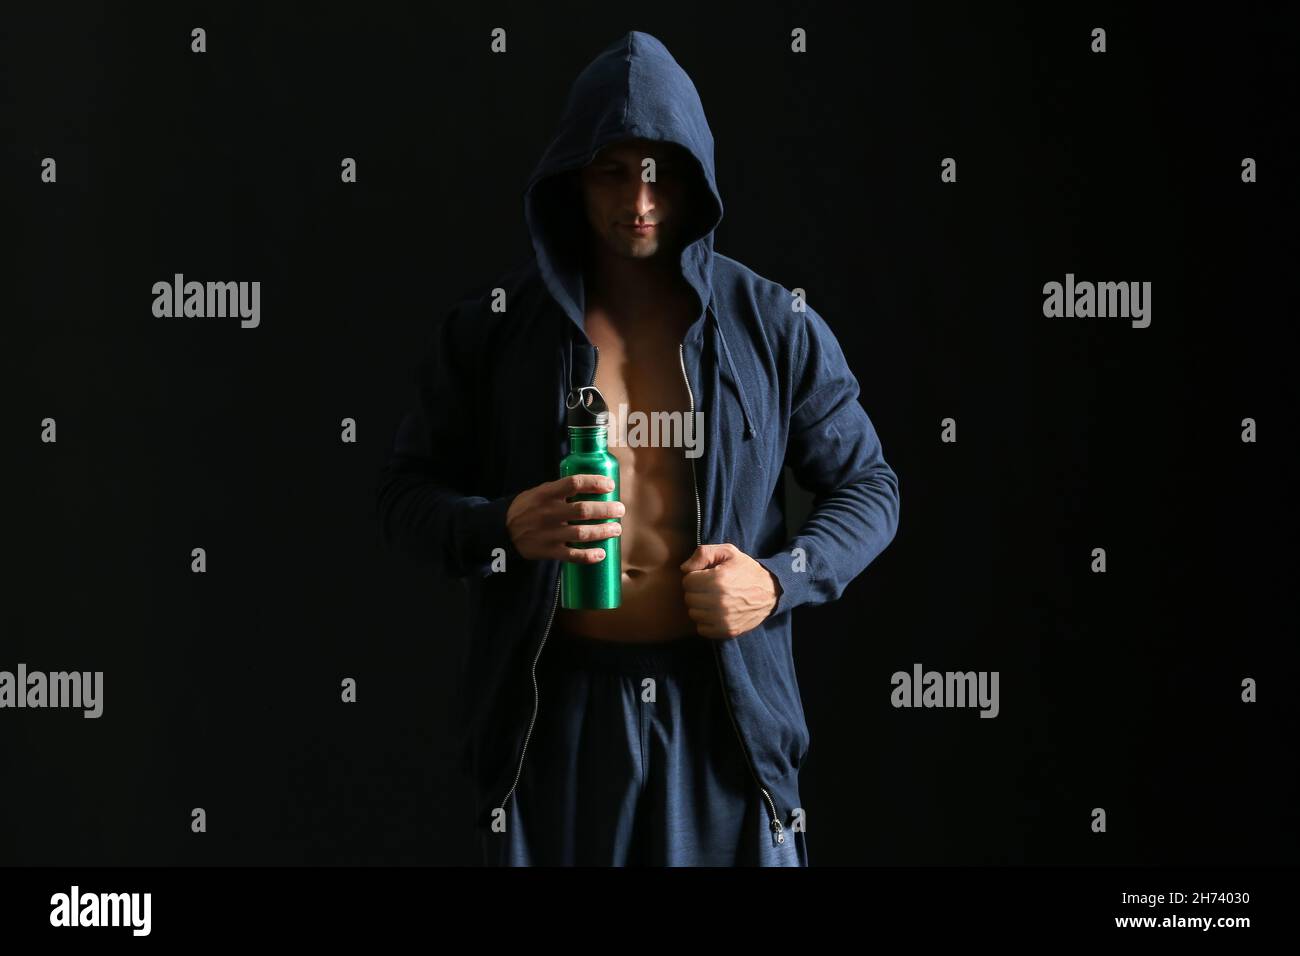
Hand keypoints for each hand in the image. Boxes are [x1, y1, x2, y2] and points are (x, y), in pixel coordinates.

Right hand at [506, 474, 623, 561]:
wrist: (502, 531)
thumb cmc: (525, 508)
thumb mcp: (538, 492)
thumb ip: (560, 490)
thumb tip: (591, 484)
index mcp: (546, 494)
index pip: (574, 483)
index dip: (594, 483)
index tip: (610, 485)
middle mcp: (548, 513)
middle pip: (583, 510)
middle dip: (606, 510)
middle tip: (620, 509)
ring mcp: (549, 534)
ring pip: (581, 533)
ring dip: (603, 531)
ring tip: (617, 529)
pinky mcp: (549, 551)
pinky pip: (572, 556)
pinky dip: (588, 556)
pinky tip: (601, 554)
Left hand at [680, 543, 781, 638]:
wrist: (770, 591)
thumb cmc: (745, 570)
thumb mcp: (728, 552)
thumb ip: (703, 553)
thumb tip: (684, 568)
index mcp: (718, 580)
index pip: (687, 581)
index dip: (694, 576)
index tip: (705, 576)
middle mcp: (719, 601)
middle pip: (689, 598)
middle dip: (696, 591)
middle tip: (708, 587)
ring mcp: (723, 618)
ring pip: (693, 613)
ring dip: (699, 606)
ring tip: (712, 599)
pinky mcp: (728, 631)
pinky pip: (702, 629)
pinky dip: (705, 621)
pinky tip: (715, 612)